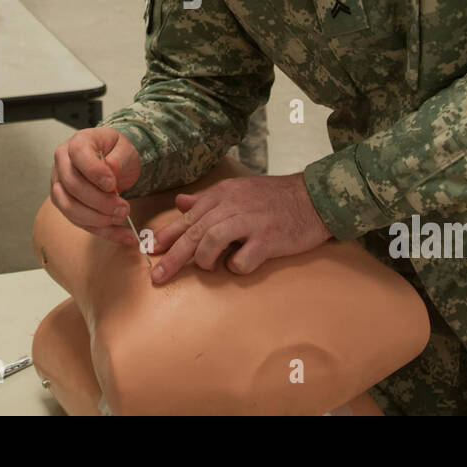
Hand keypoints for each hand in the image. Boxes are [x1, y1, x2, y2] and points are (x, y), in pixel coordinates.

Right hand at [50, 127, 141, 245]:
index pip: (78, 156)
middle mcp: (62, 164)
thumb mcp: (124, 148)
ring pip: (70, 208)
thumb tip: (111, 170)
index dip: (94, 172)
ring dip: (98, 219)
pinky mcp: (66, 205)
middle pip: (72, 186)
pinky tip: (125, 236)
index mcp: (77, 143)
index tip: (113, 184)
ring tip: (122, 218)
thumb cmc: (116, 151)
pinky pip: (81, 223)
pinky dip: (104, 232)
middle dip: (99, 202)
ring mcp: (60, 186)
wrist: (113, 160)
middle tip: (124, 208)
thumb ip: (118, 158)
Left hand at [148, 172, 331, 283]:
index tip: (152, 249)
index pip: (188, 216)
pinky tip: (240, 265)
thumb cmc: (274, 198)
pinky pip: (243, 258)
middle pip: (194, 231)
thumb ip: (208, 200)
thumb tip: (180, 203)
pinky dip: (236, 266)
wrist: (314, 198)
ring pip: (212, 240)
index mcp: (223, 194)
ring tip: (208, 269)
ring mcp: (251, 222)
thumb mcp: (239, 190)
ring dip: (205, 259)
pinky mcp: (268, 239)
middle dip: (173, 256)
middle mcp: (233, 205)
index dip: (168, 234)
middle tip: (159, 276)